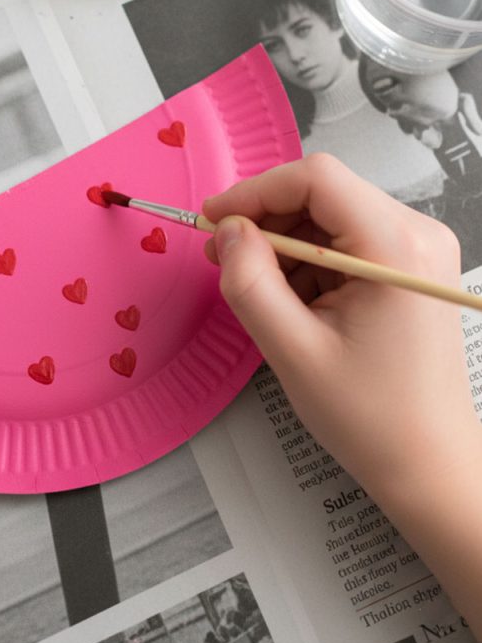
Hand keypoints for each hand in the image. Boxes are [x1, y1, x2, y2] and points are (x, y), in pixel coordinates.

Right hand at [203, 153, 477, 500]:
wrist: (428, 462)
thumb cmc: (371, 417)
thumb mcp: (292, 350)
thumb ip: (250, 282)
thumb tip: (227, 230)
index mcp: (396, 247)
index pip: (316, 179)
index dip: (256, 191)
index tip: (214, 221)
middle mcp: (417, 234)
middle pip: (323, 192)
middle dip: (267, 219)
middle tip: (224, 257)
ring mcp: (418, 248)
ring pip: (331, 215)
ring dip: (286, 243)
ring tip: (260, 290)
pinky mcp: (409, 265)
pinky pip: (346, 238)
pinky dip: (309, 260)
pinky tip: (294, 300)